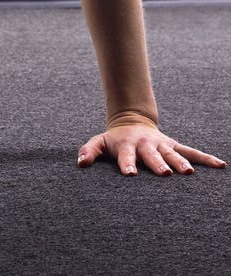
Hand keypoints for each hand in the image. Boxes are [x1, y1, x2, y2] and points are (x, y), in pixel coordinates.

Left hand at [78, 122, 227, 175]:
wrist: (132, 122)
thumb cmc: (114, 140)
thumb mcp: (99, 142)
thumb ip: (88, 151)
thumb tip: (80, 164)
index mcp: (127, 145)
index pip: (125, 156)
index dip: (127, 164)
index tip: (129, 175)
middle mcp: (146, 144)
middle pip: (152, 155)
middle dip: (158, 164)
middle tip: (165, 174)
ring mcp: (161, 145)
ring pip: (173, 153)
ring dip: (181, 162)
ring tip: (190, 173)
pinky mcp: (174, 145)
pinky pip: (191, 151)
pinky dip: (205, 158)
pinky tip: (220, 165)